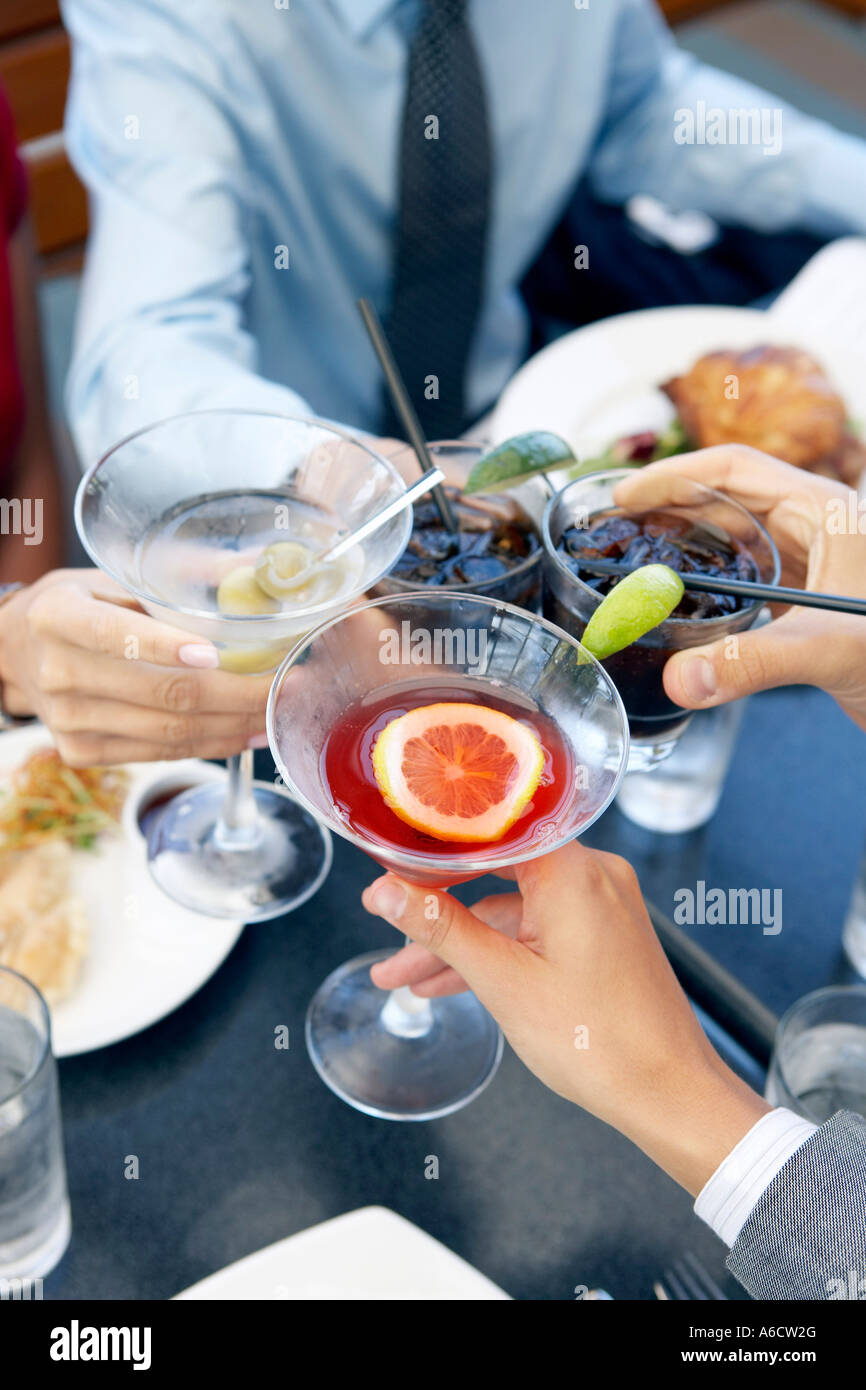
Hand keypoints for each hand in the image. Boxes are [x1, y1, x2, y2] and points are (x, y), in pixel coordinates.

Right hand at [0, 570, 269, 765]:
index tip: (216, 655)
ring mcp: (69, 721)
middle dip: (237, 695)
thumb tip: (259, 567)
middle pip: (162, 694)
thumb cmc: (79, 604)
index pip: (118, 636)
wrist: (17, 650)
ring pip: (168, 732)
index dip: (167, 648)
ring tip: (276, 712)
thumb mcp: (114, 575)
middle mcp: (60, 673)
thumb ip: (182, 575)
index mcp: (60, 617)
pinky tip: (242, 732)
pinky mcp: (81, 752)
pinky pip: (159, 753)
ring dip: (232, 726)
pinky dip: (208, 745)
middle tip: (287, 685)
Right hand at [363, 842, 769, 1195]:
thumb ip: (441, 929)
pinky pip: (534, 929)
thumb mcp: (504, 982)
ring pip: (510, 908)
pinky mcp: (602, 936)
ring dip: (460, 940)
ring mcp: (599, 906)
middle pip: (495, 871)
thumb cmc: (601, 1042)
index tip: (388, 867)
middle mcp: (592, 875)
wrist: (669, 1093)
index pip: (488, 831)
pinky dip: (497, 952)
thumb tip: (386, 893)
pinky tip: (450, 980)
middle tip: (383, 919)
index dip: (431, 848)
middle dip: (436, 905)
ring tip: (400, 974)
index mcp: (572, 870)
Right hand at [615, 446, 865, 730]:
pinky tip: (680, 603)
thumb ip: (753, 663)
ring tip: (635, 560)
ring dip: (687, 547)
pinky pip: (746, 579)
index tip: (625, 496)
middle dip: (669, 509)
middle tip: (614, 531)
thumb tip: (681, 679)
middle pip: (728, 501)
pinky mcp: (808, 603)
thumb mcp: (831, 648)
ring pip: (736, 541)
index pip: (736, 470)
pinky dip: (708, 584)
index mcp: (825, 511)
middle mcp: (816, 529)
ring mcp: (812, 565)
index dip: (675, 476)